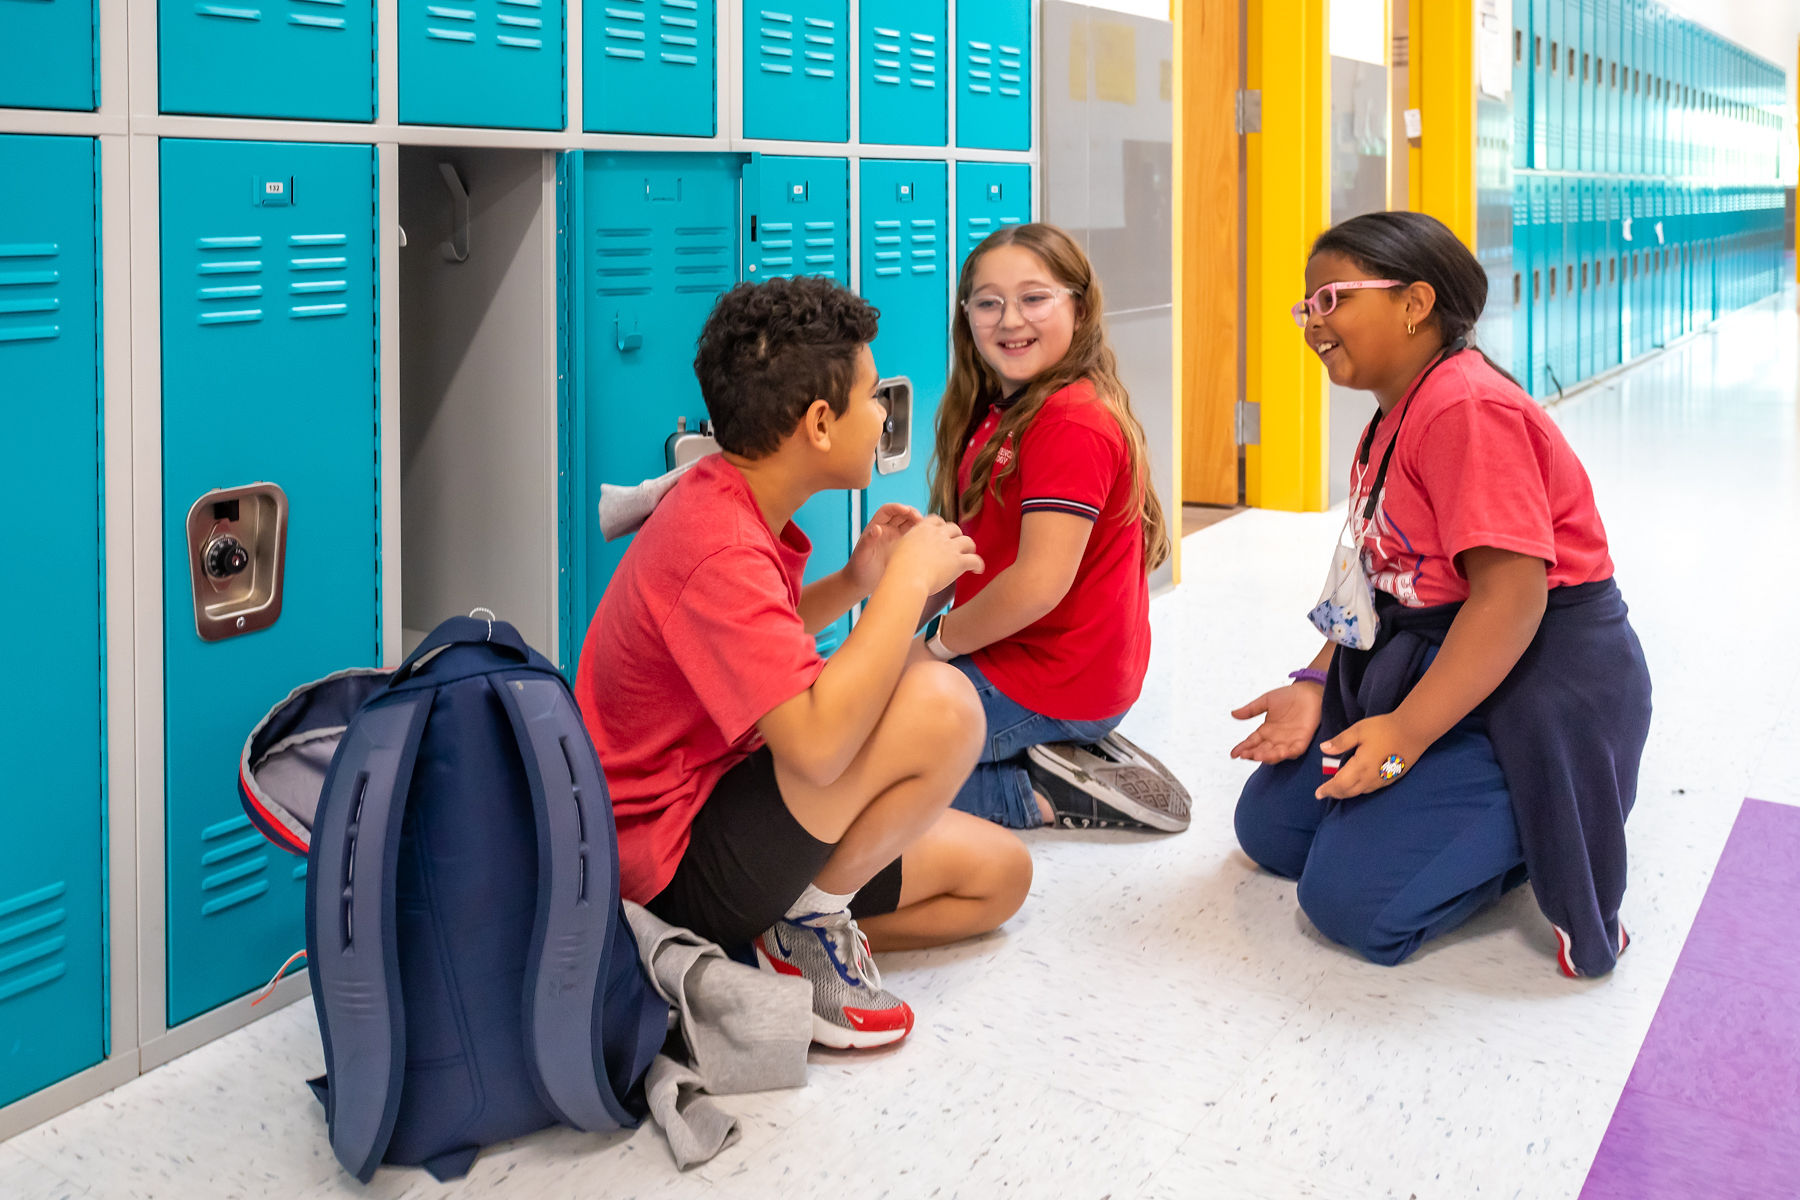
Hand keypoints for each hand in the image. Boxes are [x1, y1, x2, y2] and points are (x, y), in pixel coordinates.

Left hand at [844, 503, 924, 593]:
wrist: (862, 583)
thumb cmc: (858, 568)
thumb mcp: (862, 555)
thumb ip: (868, 541)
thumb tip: (877, 528)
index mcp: (876, 527)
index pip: (888, 510)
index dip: (897, 507)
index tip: (907, 510)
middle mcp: (887, 530)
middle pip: (902, 515)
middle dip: (912, 513)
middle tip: (921, 520)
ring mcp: (896, 539)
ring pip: (910, 525)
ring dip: (919, 524)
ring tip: (928, 529)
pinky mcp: (903, 550)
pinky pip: (915, 538)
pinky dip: (922, 535)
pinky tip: (929, 540)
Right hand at [889, 515, 984, 594]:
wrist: (906, 580)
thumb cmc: (896, 569)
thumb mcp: (894, 550)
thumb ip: (902, 546)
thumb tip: (899, 550)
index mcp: (922, 529)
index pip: (936, 520)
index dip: (941, 526)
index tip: (941, 533)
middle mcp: (938, 535)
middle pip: (954, 528)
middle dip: (956, 536)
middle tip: (956, 545)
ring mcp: (950, 547)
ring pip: (967, 542)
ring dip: (969, 547)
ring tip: (970, 554)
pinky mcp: (959, 562)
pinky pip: (975, 560)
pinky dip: (978, 564)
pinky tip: (978, 570)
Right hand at [1229, 683, 1323, 763]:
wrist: (1309, 690)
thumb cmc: (1289, 695)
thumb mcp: (1266, 701)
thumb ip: (1251, 710)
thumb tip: (1233, 714)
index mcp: (1266, 731)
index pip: (1251, 742)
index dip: (1242, 748)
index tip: (1233, 754)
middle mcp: (1276, 739)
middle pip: (1261, 751)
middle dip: (1252, 754)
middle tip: (1244, 755)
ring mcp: (1289, 742)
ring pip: (1275, 754)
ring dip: (1267, 756)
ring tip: (1257, 756)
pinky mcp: (1302, 741)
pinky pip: (1294, 751)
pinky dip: (1286, 754)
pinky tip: (1278, 753)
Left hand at [1313, 714, 1428, 800]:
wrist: (1414, 731)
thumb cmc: (1385, 729)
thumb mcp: (1359, 730)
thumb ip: (1341, 742)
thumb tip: (1323, 749)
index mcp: (1360, 766)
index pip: (1339, 784)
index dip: (1328, 790)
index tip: (1318, 794)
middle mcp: (1371, 778)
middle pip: (1349, 791)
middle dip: (1335, 793)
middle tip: (1325, 793)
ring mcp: (1382, 780)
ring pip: (1360, 792)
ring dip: (1347, 792)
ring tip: (1338, 790)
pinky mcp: (1392, 778)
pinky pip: (1371, 789)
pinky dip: (1360, 790)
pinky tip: (1358, 785)